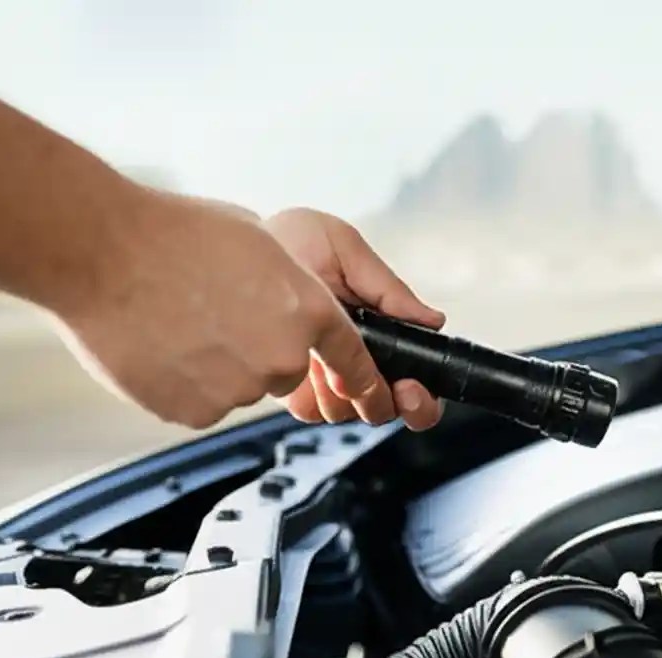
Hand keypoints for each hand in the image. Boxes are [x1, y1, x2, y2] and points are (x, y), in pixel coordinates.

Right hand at [52, 191, 380, 428]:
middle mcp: (283, 356)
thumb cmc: (171, 234)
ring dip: (219, 365)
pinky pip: (202, 403)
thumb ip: (288, 284)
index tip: (371, 394)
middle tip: (215, 313)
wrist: (100, 252)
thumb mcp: (257, 241)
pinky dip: (185, 382)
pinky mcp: (196, 413)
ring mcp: (239, 390)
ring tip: (179, 321)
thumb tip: (291, 298)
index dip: (362, 376)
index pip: (354, 358)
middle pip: (288, 370)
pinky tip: (161, 344)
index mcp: (309, 310)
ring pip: (242, 386)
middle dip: (260, 349)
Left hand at [263, 207, 444, 430]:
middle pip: (387, 408)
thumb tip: (431, 321)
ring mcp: (321, 374)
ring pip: (348, 413)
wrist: (230, 248)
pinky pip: (309, 411)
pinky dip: (310, 394)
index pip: (415, 379)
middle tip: (388, 387)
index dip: (420, 396)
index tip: (411, 386)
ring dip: (345, 392)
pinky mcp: (287, 384)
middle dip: (390, 403)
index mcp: (377, 327)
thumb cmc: (286, 240)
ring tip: (328, 357)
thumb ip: (388, 288)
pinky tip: (304, 364)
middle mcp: (352, 356)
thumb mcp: (344, 249)